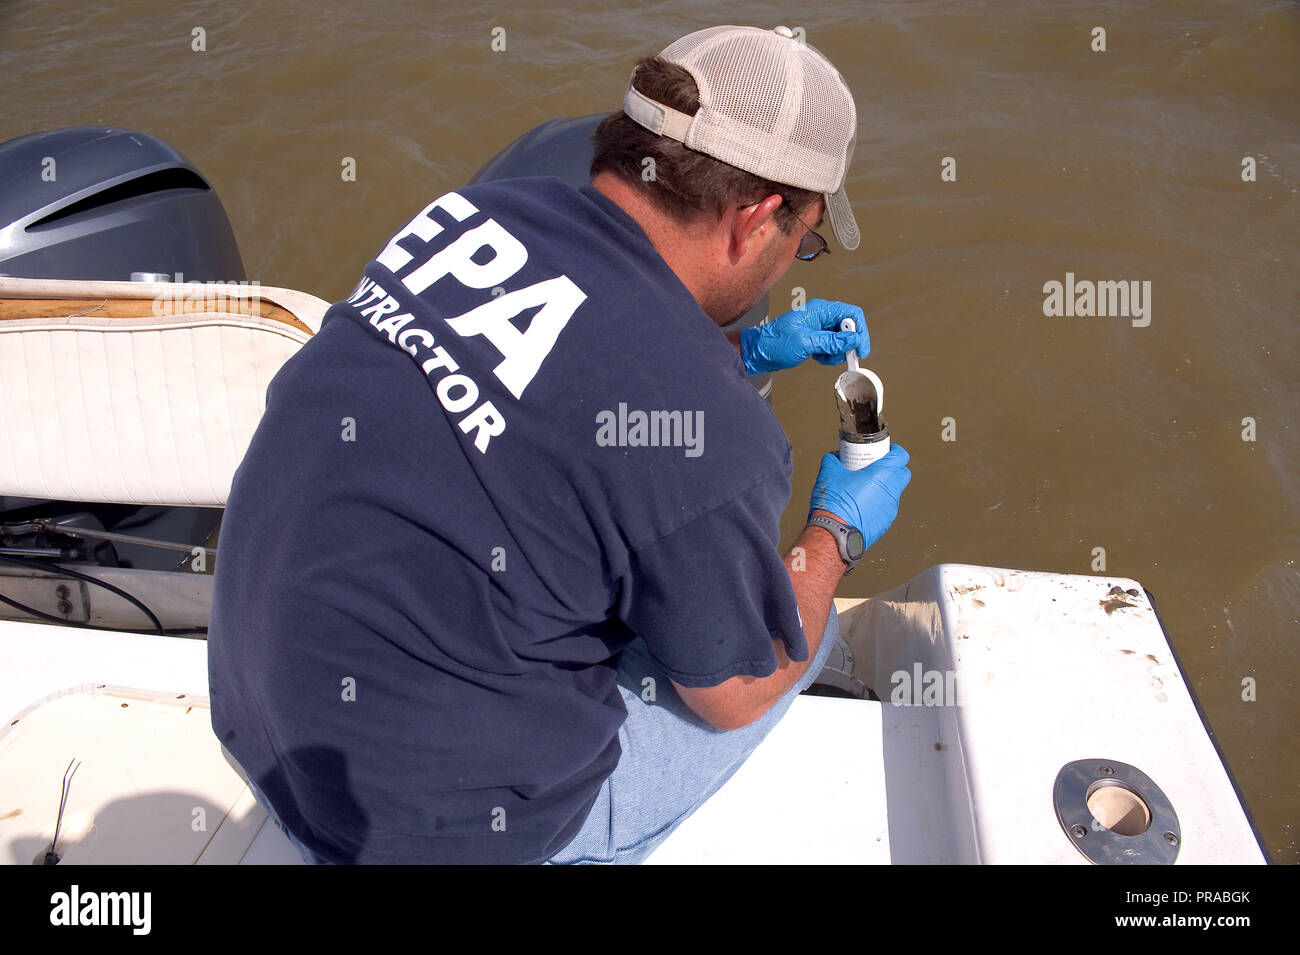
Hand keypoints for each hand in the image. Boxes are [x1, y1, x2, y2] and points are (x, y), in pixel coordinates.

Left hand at [738, 299, 870, 373]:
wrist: (759, 352)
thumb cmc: (776, 343)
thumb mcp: (806, 343)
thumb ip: (831, 341)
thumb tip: (854, 340)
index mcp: (820, 310)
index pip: (851, 314)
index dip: (860, 331)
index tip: (860, 349)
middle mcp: (821, 315)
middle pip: (848, 327)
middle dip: (847, 344)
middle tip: (840, 357)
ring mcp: (818, 326)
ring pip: (841, 338)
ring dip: (837, 351)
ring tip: (823, 358)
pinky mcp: (815, 337)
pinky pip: (831, 344)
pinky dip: (829, 354)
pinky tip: (818, 358)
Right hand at [808, 445, 910, 550]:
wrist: (835, 534)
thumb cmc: (835, 503)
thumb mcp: (829, 473)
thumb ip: (833, 459)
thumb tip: (835, 456)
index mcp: (882, 474)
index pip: (901, 456)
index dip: (894, 451)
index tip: (885, 451)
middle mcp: (891, 491)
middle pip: (904, 474)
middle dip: (894, 469)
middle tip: (877, 468)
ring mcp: (890, 508)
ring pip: (895, 492)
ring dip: (885, 487)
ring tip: (867, 487)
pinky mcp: (886, 523)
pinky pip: (887, 508)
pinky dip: (879, 504)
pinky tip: (862, 506)